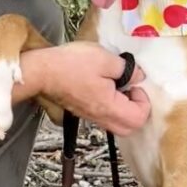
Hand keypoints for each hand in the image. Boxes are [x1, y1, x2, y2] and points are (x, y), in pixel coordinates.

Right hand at [32, 42, 150, 136]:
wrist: (43, 71)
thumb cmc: (72, 64)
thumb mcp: (105, 59)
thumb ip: (127, 70)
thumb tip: (138, 77)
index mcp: (109, 107)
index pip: (139, 118)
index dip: (143, 101)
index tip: (134, 84)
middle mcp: (101, 117)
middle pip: (130, 128)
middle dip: (137, 109)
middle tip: (130, 89)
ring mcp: (91, 116)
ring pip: (117, 124)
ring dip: (125, 109)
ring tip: (118, 87)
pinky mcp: (83, 111)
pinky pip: (105, 116)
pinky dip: (112, 106)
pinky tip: (105, 87)